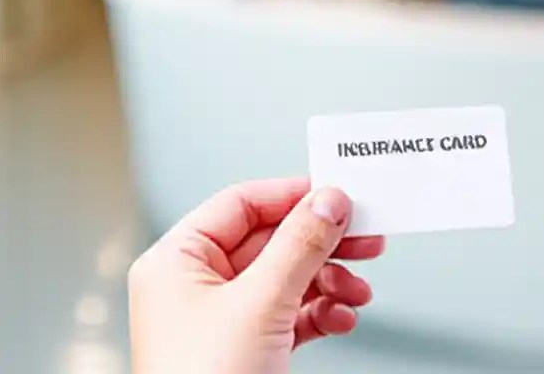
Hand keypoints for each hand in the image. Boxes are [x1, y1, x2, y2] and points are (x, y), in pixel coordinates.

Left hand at [129, 179, 385, 372]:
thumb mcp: (259, 303)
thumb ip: (300, 245)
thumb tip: (329, 202)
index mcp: (176, 262)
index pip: (241, 204)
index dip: (294, 197)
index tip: (339, 195)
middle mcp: (195, 286)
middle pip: (273, 241)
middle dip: (324, 245)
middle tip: (367, 239)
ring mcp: (222, 319)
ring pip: (288, 278)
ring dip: (330, 282)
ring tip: (358, 290)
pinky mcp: (246, 348)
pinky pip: (292, 314)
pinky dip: (321, 313)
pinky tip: (341, 318)